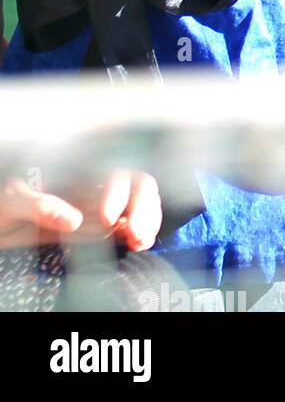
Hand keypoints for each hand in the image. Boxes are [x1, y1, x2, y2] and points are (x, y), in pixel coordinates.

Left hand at [0, 170, 160, 250]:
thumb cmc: (2, 203)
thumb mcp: (13, 201)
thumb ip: (41, 206)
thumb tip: (72, 220)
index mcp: (77, 167)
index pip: (111, 169)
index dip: (118, 191)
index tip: (108, 218)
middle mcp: (93, 182)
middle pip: (134, 184)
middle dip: (143, 207)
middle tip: (138, 234)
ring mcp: (98, 203)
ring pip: (137, 203)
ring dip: (145, 220)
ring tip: (141, 241)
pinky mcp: (97, 226)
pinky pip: (125, 224)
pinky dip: (135, 232)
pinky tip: (136, 243)